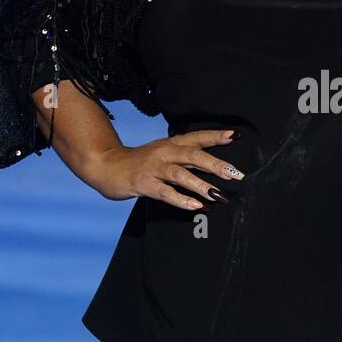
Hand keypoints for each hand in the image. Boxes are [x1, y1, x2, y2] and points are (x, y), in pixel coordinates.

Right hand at [85, 128, 244, 208]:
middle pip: (193, 155)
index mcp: (171, 143)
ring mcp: (153, 168)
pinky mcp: (143, 184)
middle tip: (235, 174)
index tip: (234, 136)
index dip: (215, 136)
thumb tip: (214, 165)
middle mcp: (164, 152)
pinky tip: (195, 206)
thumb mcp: (163, 154)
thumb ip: (186, 158)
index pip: (196, 137)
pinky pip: (165, 193)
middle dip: (216, 165)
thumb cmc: (140, 162)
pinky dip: (181, 200)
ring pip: (180, 174)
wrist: (106, 166)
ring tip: (218, 195)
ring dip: (201, 185)